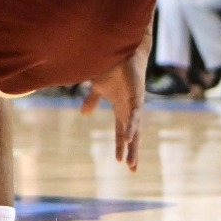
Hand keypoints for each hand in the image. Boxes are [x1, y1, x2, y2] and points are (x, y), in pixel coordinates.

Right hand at [80, 41, 147, 170]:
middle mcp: (130, 109)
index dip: (121, 146)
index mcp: (121, 108)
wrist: (121, 51)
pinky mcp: (137, 96)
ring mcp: (134, 104)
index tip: (119, 162)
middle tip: (132, 169)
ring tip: (130, 162)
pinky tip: (130, 139)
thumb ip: (92, 100)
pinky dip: (132, 127)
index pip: (121, 132)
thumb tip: (84, 114)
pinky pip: (135, 115)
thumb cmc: (111, 67)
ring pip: (134, 130)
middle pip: (131, 135)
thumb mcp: (97, 88)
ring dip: (132, 146)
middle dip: (131, 152)